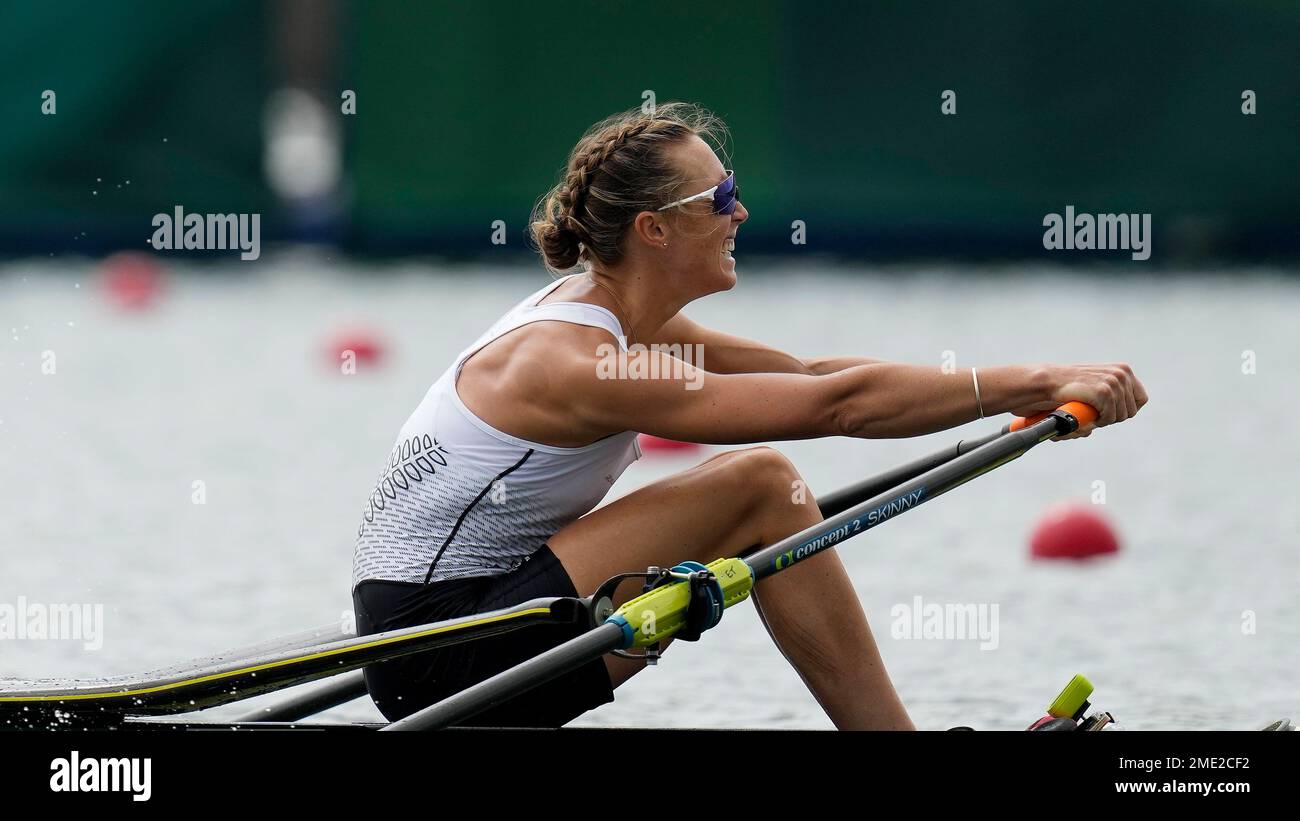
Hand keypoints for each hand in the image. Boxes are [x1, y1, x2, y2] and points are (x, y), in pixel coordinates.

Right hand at [1011, 363, 1147, 438]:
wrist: (1047, 383)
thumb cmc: (1067, 388)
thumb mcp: (1095, 385)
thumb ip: (1110, 395)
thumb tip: (1124, 412)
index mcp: (1123, 370)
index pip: (1140, 399)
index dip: (1125, 410)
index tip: (1110, 413)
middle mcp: (1122, 373)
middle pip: (1131, 410)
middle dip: (1113, 417)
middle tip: (1094, 413)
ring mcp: (1114, 381)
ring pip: (1120, 415)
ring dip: (1104, 420)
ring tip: (1087, 412)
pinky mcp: (1104, 391)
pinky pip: (1110, 417)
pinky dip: (1098, 421)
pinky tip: (1086, 413)